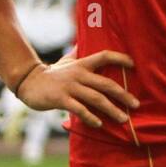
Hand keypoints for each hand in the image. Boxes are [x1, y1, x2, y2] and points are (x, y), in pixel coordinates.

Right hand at [17, 50, 139, 127]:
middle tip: (136, 104)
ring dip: (111, 109)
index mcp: (82, 64)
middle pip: (106, 83)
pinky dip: (90, 117)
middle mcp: (78, 74)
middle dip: (123, 94)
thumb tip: (85, 42)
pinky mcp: (61, 99)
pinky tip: (99, 124)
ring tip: (123, 118)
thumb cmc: (51, 74)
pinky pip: (79, 109)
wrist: (28, 82)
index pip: (104, 56)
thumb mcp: (66, 61)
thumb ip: (78, 53)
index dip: (119, 58)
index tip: (133, 64)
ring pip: (96, 98)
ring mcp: (70, 87)